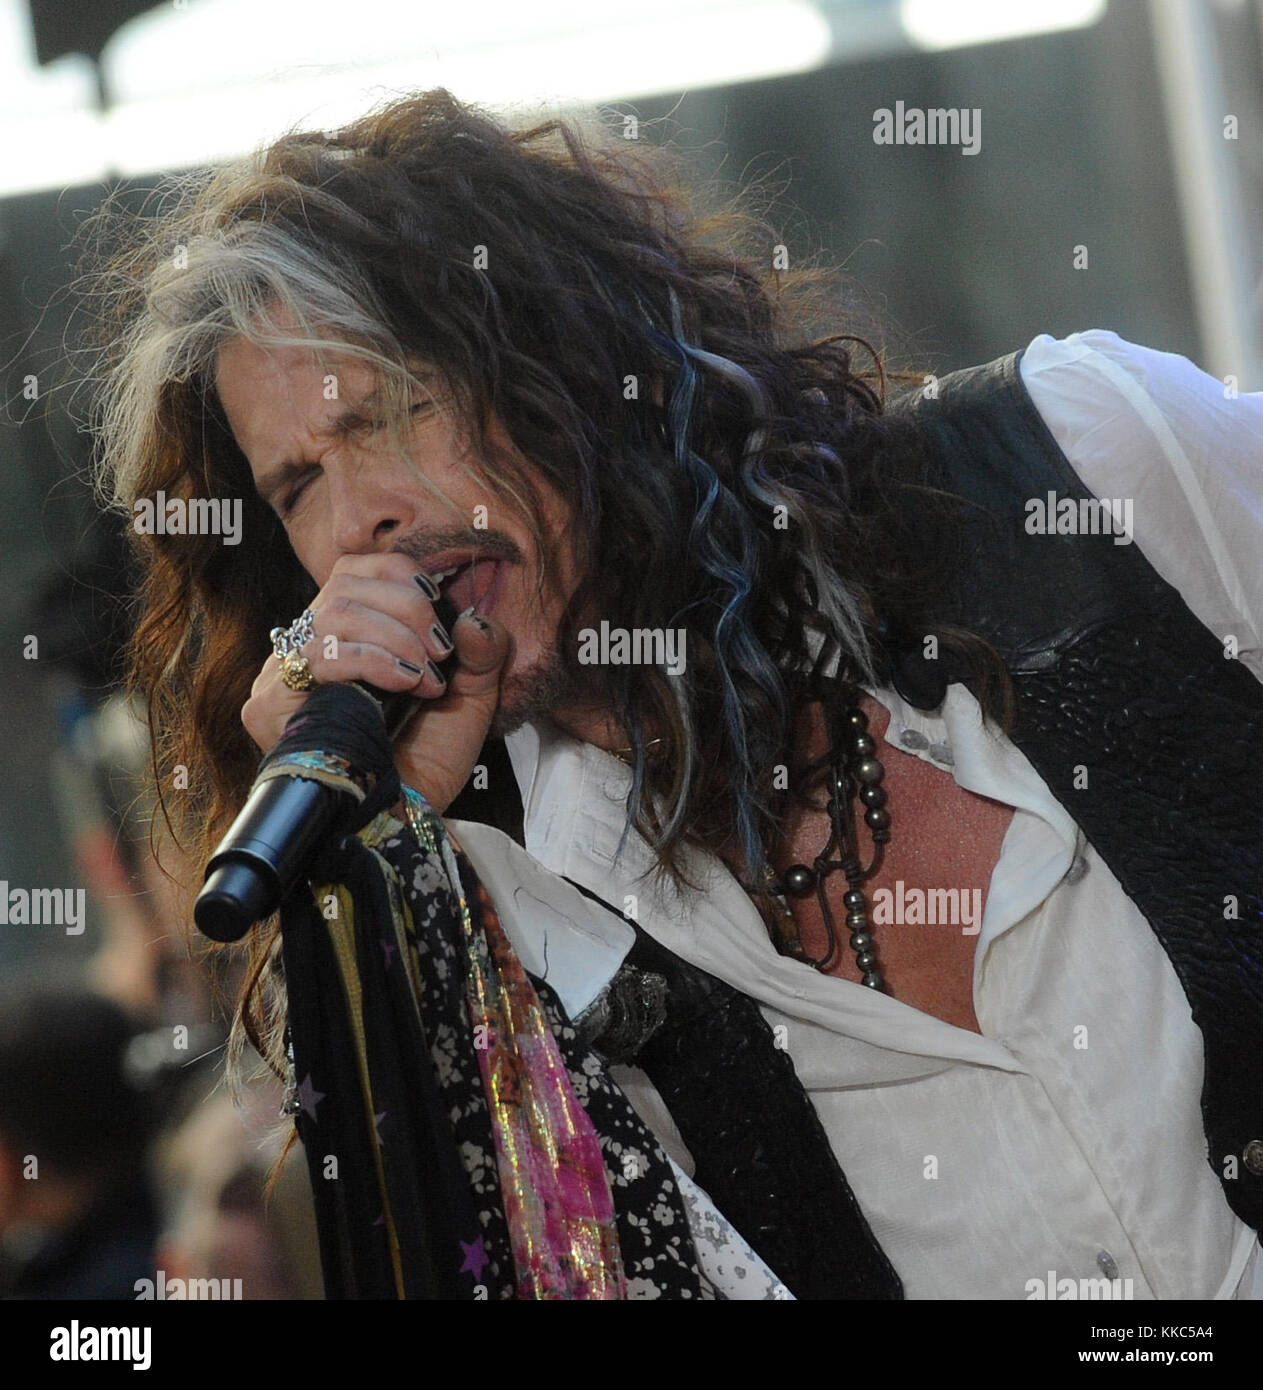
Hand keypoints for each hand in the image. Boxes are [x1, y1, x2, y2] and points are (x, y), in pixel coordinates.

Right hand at [242, 553, 510, 811]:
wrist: (404, 818)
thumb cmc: (429, 759)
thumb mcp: (471, 696)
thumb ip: (482, 651)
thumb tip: (474, 619)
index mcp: (345, 633)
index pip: (356, 569)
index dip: (403, 577)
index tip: (441, 613)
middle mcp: (308, 647)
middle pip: (345, 583)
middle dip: (407, 608)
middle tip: (441, 651)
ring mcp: (283, 674)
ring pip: (334, 612)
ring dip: (394, 636)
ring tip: (426, 675)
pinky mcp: (269, 705)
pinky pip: (318, 655)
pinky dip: (373, 660)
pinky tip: (407, 684)